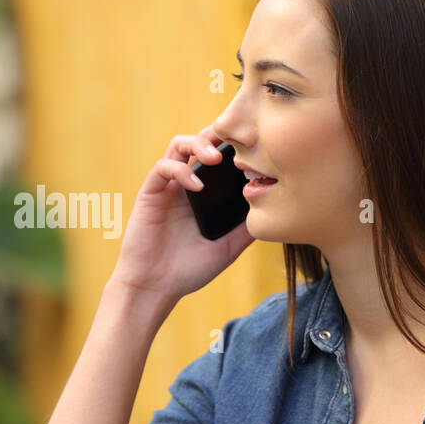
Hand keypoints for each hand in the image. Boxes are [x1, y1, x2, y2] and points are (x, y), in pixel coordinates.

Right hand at [108, 126, 254, 302]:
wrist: (156, 287)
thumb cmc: (189, 269)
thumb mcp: (229, 247)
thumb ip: (246, 228)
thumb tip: (274, 210)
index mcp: (204, 193)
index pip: (220, 157)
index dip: (235, 147)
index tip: (256, 150)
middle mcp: (186, 184)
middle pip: (200, 142)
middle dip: (218, 136)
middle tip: (237, 142)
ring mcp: (167, 186)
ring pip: (179, 145)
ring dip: (198, 144)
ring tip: (216, 158)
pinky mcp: (150, 192)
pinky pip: (163, 167)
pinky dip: (181, 170)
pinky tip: (196, 187)